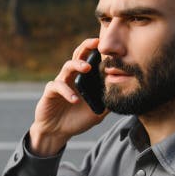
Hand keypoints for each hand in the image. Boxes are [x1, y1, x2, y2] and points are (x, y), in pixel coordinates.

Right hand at [29, 38, 107, 155]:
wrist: (57, 132)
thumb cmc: (77, 120)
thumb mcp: (97, 113)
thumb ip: (108, 103)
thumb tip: (124, 97)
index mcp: (84, 79)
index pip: (91, 59)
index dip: (99, 51)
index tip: (111, 46)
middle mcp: (72, 77)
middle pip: (79, 55)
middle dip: (87, 47)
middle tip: (97, 43)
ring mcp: (61, 82)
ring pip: (68, 66)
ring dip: (78, 65)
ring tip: (87, 68)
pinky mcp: (50, 91)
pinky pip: (58, 86)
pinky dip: (67, 92)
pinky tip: (75, 99)